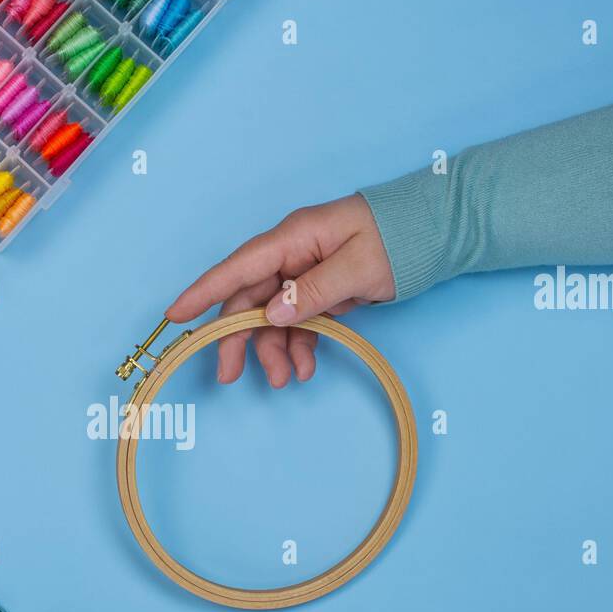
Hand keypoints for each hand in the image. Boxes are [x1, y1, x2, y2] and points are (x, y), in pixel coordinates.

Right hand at [164, 194, 395, 386]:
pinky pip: (297, 321)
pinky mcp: (319, 290)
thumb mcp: (359, 265)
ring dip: (273, 349)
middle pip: (248, 299)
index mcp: (293, 239)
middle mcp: (290, 255)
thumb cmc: (400, 237)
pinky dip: (298, 345)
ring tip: (288, 379)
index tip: (175, 316)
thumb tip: (271, 314)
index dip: (203, 292)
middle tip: (230, 377)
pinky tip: (306, 366)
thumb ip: (313, 291)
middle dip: (237, 339)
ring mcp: (303, 273)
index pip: (237, 268)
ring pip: (271, 316)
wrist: (437, 231)